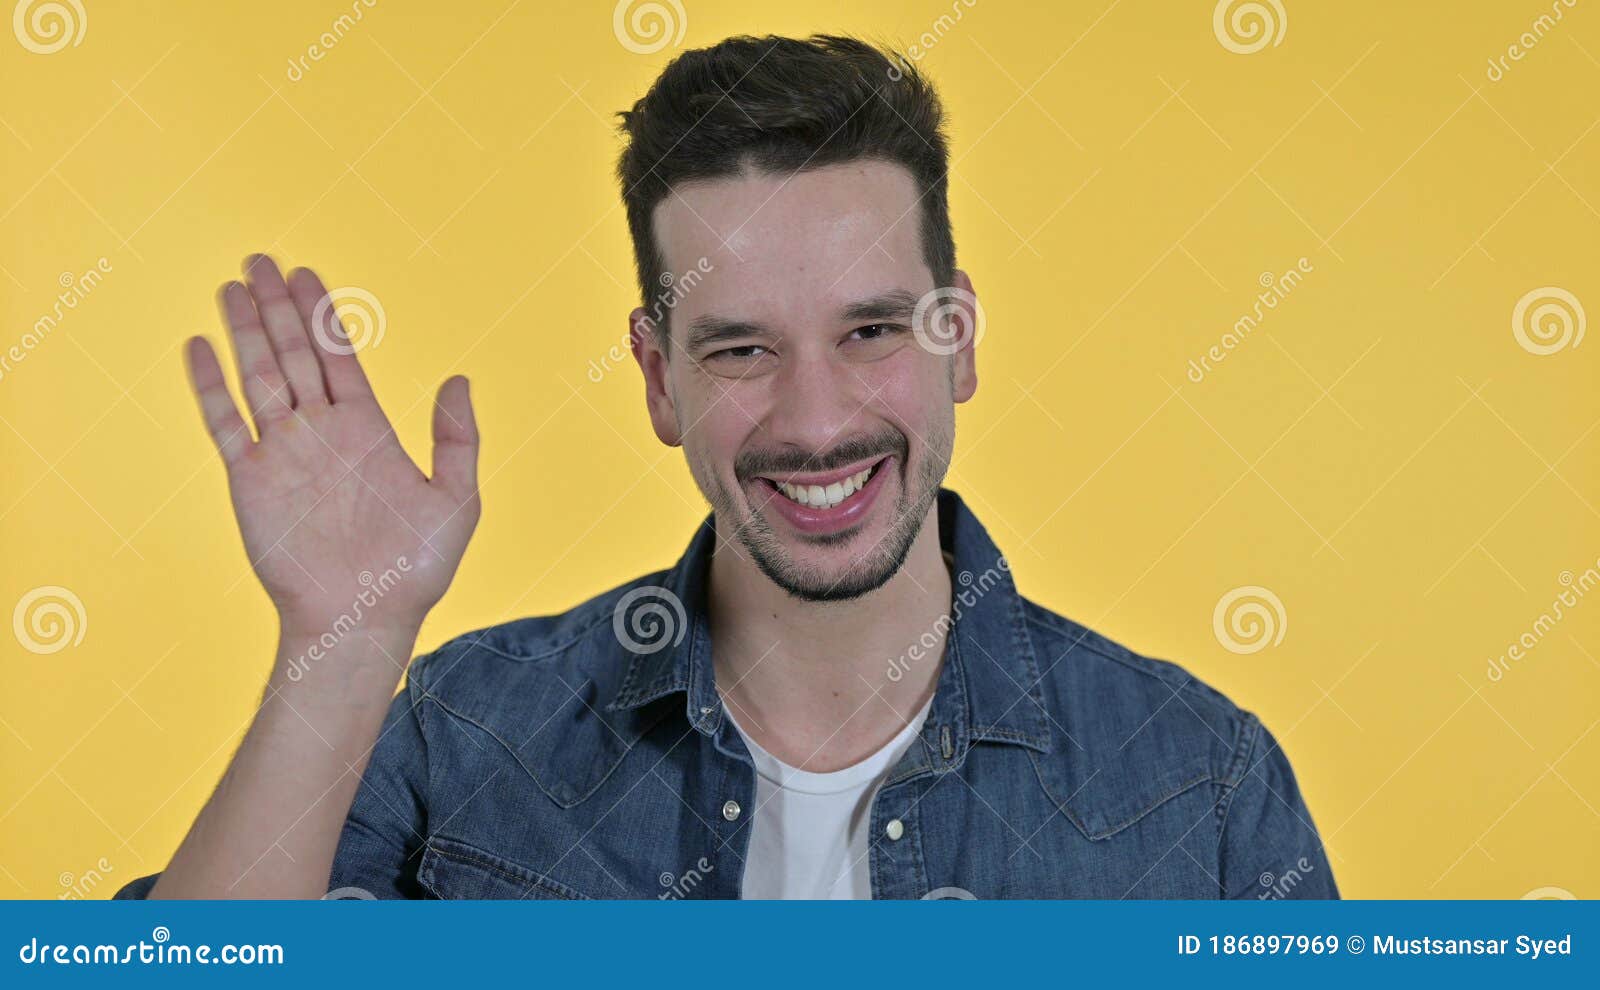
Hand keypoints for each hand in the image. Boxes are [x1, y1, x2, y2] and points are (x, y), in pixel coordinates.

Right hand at [184, 254, 479, 640]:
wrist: (362, 619)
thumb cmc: (414, 570)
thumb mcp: (456, 499)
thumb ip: (458, 437)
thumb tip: (460, 379)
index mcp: (368, 429)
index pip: (337, 356)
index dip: (321, 313)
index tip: (305, 274)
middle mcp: (322, 432)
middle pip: (293, 352)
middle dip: (277, 305)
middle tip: (259, 259)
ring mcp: (284, 452)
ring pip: (258, 375)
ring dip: (244, 330)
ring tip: (231, 284)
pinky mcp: (251, 480)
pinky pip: (226, 422)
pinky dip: (210, 385)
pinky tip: (201, 346)